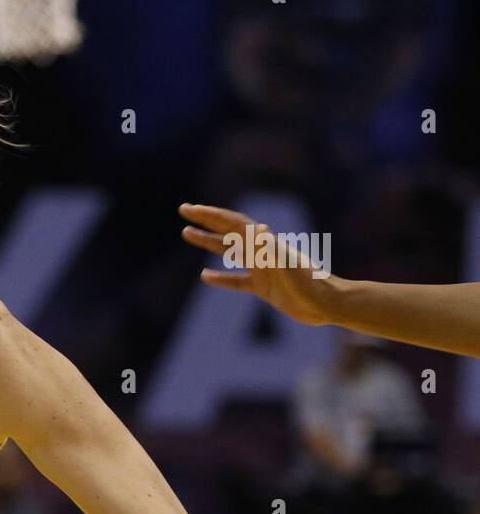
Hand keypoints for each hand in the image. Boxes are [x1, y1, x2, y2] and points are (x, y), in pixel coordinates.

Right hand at [179, 202, 334, 326]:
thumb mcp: (290, 266)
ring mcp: (262, 269)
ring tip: (187, 233)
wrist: (329, 304)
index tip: (191, 209)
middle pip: (227, 231)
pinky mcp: (264, 287)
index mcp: (265, 244)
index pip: (233, 224)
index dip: (211, 215)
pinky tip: (205, 277)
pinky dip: (220, 277)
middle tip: (184, 209)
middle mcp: (262, 251)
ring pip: (228, 251)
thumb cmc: (312, 285)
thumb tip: (258, 228)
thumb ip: (273, 249)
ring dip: (208, 241)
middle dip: (205, 220)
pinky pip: (236, 280)